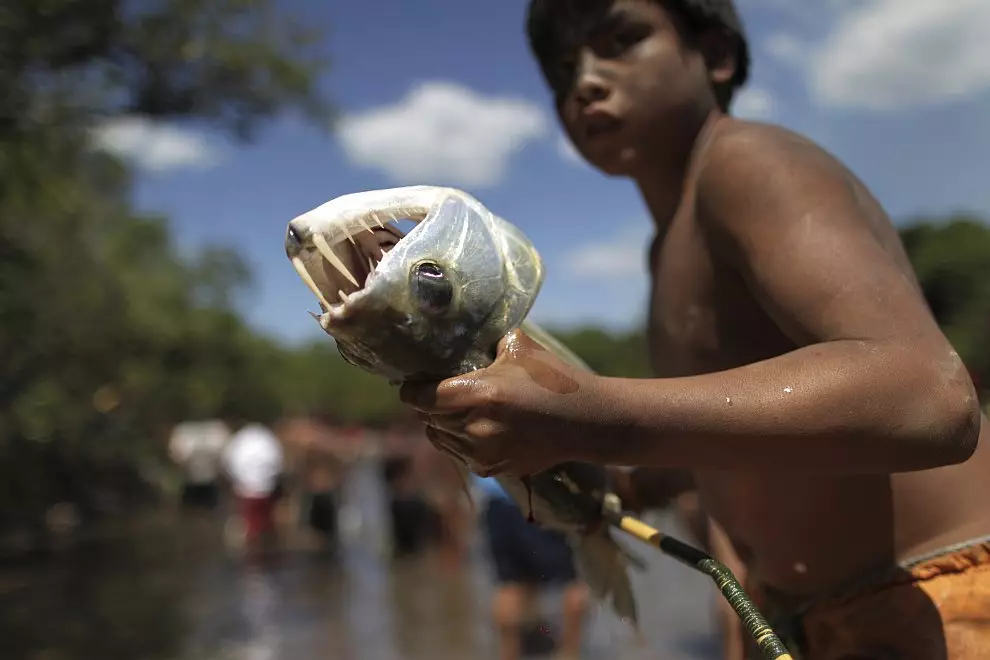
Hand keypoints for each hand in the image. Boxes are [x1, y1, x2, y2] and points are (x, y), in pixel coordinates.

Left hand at [399, 328, 600, 476]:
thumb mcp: (519, 347)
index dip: (411, 390)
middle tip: (435, 393)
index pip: (423, 396)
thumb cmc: (553, 379)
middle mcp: (476, 426)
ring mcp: (483, 452)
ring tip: (452, 410)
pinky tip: (471, 428)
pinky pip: (459, 455)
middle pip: (429, 418)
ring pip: (440, 438)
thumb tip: (460, 336)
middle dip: (428, 406)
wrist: (584, 422)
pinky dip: (458, 442)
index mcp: (480, 393)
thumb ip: (486, 343)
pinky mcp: (491, 469)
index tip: (410, 383)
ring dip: (441, 425)